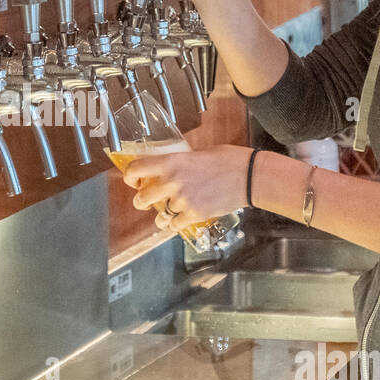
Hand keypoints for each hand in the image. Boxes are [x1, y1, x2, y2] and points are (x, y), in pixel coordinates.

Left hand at [121, 144, 249, 233]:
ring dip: (161, 216)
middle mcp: (173, 181)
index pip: (135, 169)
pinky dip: (175, 225)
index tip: (132, 181)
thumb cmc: (229, 160)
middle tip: (146, 201)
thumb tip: (170, 167)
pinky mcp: (194, 214)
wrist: (249, 176)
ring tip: (168, 213)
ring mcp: (183, 199)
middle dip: (142, 201)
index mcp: (171, 162)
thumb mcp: (198, 153)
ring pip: (160, 216)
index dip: (130, 177)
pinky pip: (174, 225)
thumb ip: (180, 162)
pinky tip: (180, 220)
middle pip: (142, 198)